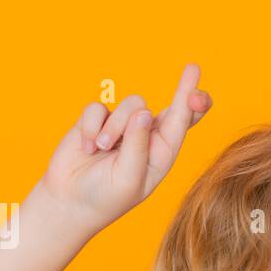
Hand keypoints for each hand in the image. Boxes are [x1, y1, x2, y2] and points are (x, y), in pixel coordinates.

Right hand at [37, 63, 213, 236]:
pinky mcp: (97, 120)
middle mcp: (147, 137)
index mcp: (162, 154)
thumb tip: (144, 112)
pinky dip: (91, 127)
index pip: (184, 124)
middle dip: (183, 90)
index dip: (194, 102)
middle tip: (194, 70)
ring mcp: (122, 127)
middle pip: (170, 106)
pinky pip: (98, 108)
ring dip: (114, 127)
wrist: (69, 201)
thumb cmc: (105, 197)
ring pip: (131, 104)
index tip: (200, 82)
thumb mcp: (128, 178)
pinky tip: (86, 147)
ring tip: (101, 150)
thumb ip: (138, 146)